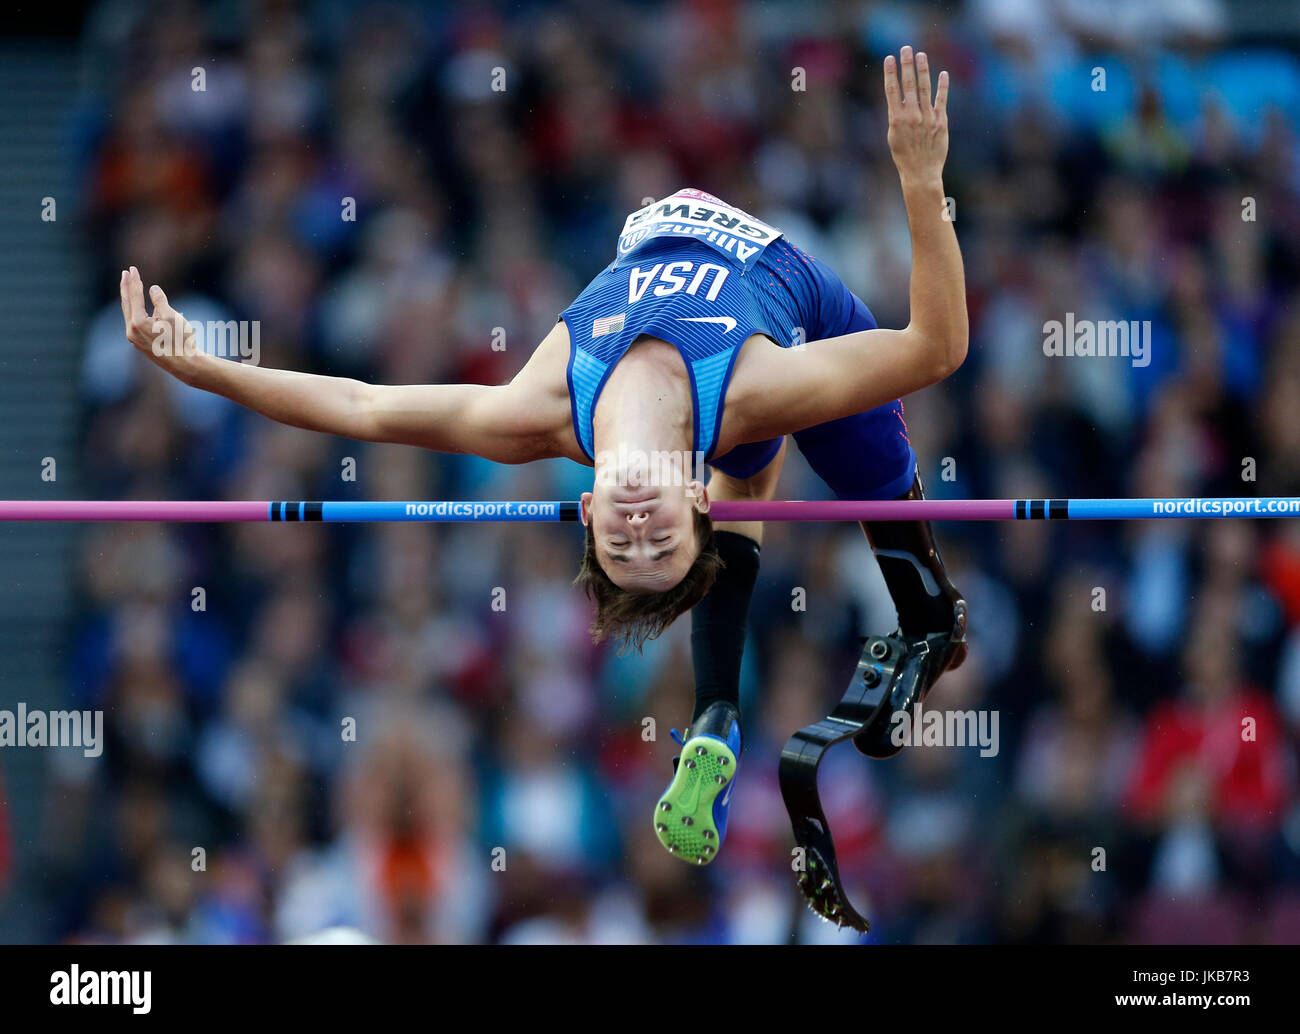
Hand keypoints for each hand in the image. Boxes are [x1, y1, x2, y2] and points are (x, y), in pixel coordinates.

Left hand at [120, 266, 205, 383]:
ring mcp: (134, 339)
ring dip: (130, 299)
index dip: (134, 281)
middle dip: (126, 287)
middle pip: (126, 303)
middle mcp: (131, 331)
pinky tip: (140, 309)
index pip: (134, 296)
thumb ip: (160, 300)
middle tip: (126, 273)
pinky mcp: (140, 344)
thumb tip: (153, 289)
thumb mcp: (173, 316)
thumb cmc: (182, 341)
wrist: (186, 365)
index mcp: (137, 322)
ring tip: (130, 288)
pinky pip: (134, 323)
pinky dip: (135, 312)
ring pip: (129, 314)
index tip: (132, 269)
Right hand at [882, 46, 948, 189]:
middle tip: (905, 49)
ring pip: (924, 89)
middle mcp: (912, 117)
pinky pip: (941, 100)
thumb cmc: (904, 156)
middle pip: (908, 85)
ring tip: (921, 55)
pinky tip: (942, 74)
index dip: (890, 73)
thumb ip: (897, 116)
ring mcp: (927, 118)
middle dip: (906, 65)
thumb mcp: (893, 136)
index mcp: (896, 120)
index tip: (889, 59)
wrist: (921, 173)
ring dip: (922, 70)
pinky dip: (942, 87)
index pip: (892, 91)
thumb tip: (899, 98)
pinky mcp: (941, 122)